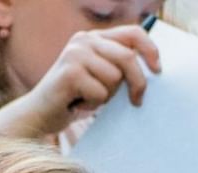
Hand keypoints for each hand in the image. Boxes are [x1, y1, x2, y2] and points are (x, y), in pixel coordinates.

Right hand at [14, 24, 161, 135]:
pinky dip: (93, 106)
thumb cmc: (75, 99)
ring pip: (115, 78)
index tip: (158, 70)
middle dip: (137, 83)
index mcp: (94, 37)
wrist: (39, 114)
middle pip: (128, 57)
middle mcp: (84, 40)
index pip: (133, 33)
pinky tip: (78, 105)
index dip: (151, 49)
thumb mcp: (100, 78)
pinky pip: (100, 93)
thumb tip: (154, 69)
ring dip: (107, 97)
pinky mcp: (70, 73)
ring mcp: (75, 54)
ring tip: (89, 99)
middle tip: (136, 102)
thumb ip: (119, 67)